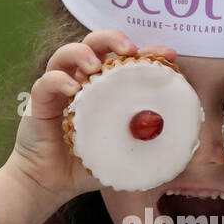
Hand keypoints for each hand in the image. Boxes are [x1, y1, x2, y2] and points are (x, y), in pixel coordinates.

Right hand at [0, 31, 179, 223]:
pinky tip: (72, 89)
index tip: (167, 54)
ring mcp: (58, 89)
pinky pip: (45, 83)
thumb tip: (184, 145)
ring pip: (65, 54)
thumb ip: (146, 145)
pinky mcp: (38, 102)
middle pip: (94, 43)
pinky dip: (58, 80)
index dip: (146, 51)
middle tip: (129, 51)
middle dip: (113, 39)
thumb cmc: (85, 166)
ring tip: (96, 66)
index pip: (124, 58)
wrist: (49, 184)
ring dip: (82, 53)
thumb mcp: (123, 153)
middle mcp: (80, 80)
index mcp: (103, 87)